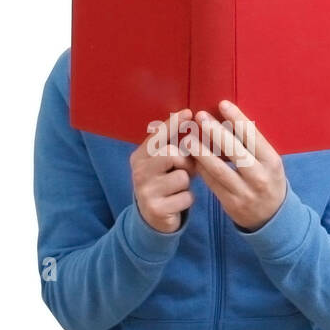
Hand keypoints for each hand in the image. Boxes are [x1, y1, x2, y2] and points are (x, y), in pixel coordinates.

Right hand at [130, 109, 196, 233]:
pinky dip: (187, 199)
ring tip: (179, 188)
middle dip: (185, 161)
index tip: (188, 112)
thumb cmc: (163, 182)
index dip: (173, 123)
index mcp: (139, 157)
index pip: (157, 135)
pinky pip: (185, 197)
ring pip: (182, 177)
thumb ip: (170, 145)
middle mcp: (138, 172)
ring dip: (187, 183)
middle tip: (186, 169)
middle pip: (171, 154)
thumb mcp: (161, 163)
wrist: (151, 217)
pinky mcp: (156, 209)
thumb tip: (190, 118)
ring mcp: (145, 191)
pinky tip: (177, 202)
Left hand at [185, 100, 286, 230]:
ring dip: (201, 152)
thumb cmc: (268, 180)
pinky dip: (201, 169)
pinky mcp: (231, 204)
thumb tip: (228, 118)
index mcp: (272, 161)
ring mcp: (245, 192)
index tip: (222, 104)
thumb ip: (252, 145)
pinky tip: (192, 157)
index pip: (253, 135)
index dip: (237, 118)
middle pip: (235, 151)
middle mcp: (260, 176)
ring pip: (219, 169)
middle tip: (200, 117)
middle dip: (216, 132)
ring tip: (188, 138)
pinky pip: (212, 183)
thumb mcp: (269, 162)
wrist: (273, 217)